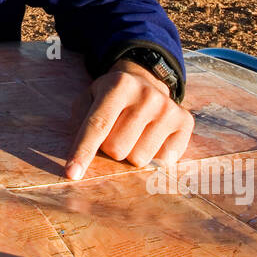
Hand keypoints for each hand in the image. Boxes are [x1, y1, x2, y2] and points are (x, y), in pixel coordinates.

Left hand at [64, 58, 193, 180]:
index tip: (72, 174)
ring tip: (134, 134)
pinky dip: (153, 156)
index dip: (83, 151)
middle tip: (115, 132)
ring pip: (139, 159)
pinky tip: (152, 138)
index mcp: (119, 85)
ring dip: (131, 154)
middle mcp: (147, 95)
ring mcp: (168, 109)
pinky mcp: (185, 122)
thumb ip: (79, 122)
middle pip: (117, 148)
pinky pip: (163, 161)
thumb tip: (80, 157)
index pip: (97, 126)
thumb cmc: (110, 99)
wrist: (146, 82)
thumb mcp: (88, 98)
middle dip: (110, 149)